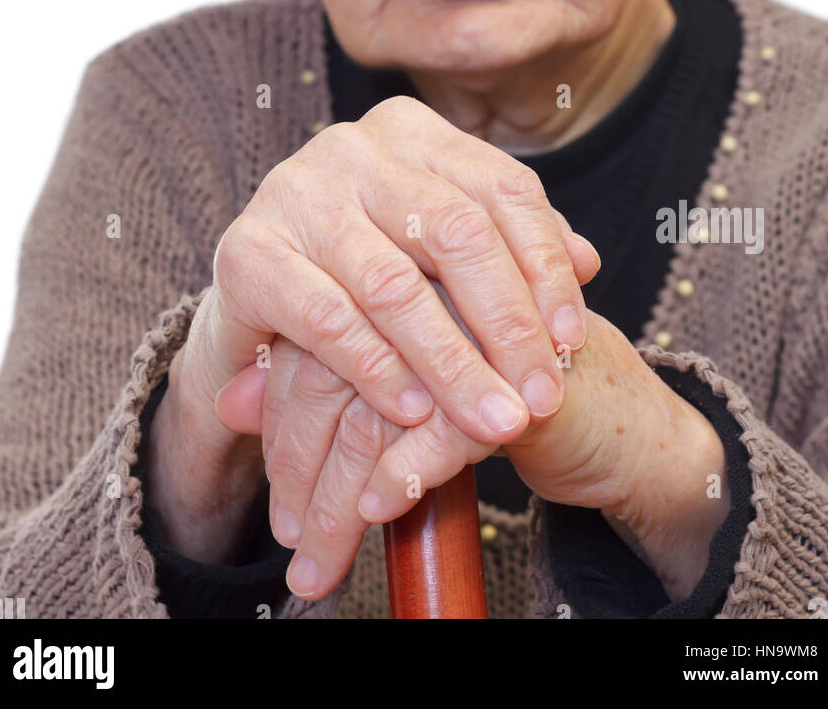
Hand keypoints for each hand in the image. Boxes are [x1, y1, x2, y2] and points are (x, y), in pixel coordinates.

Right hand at [149, 95, 597, 561]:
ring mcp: (294, 193)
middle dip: (508, 324)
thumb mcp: (439, 243)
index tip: (574, 337)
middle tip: (542, 394)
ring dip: (452, 364)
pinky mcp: (248, 253)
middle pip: (456, 232)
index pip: (502, 188)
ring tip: (494, 421)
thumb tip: (589, 260)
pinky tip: (414, 413)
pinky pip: (328, 319)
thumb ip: (508, 243)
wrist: (257, 288)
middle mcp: (351, 147)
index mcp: (410, 129)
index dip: (546, 266)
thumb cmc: (367, 260)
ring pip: (394, 285)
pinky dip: (378, 371)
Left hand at [235, 309, 727, 602]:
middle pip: (336, 378)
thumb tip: (228, 402)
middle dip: (310, 478)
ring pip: (383, 406)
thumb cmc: (486, 383)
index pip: (309, 351)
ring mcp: (475, 314)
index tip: (283, 517)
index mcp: (384, 271)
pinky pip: (450, 419)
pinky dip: (412, 467)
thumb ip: (318, 377)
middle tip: (297, 556)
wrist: (599, 401)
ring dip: (347, 490)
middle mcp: (423, 280)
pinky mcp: (523, 357)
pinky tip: (383, 505)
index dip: (284, 437)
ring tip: (322, 558)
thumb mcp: (397, 382)